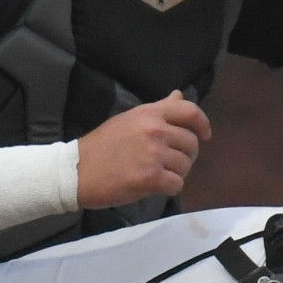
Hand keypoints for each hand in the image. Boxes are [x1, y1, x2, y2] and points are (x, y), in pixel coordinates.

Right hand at [76, 90, 211, 208]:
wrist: (77, 171)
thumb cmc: (102, 144)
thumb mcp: (130, 119)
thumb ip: (158, 108)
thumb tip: (179, 95)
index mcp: (150, 114)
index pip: (190, 112)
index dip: (203, 124)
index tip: (205, 135)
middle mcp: (155, 130)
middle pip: (192, 143)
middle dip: (187, 155)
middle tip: (172, 161)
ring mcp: (154, 154)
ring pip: (186, 165)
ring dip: (177, 173)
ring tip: (160, 173)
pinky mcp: (151, 178)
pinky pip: (177, 184)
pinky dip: (170, 188)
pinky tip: (156, 185)